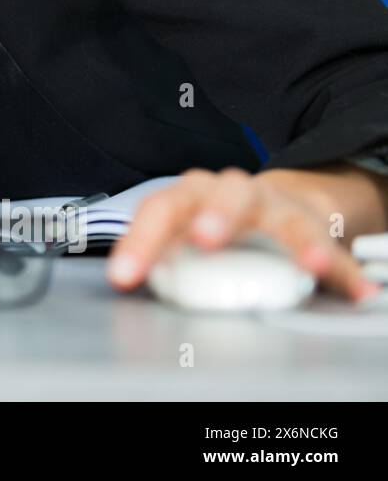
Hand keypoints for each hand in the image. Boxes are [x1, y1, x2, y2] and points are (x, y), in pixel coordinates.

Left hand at [107, 165, 386, 301]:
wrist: (266, 208)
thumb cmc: (210, 225)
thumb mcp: (179, 237)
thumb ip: (158, 256)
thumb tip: (126, 283)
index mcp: (187, 195)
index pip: (158, 210)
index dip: (139, 241)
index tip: (125, 274)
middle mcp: (227, 192)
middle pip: (216, 195)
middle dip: (213, 215)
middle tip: (205, 238)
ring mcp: (270, 205)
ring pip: (281, 213)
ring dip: (294, 238)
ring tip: (307, 263)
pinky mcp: (308, 225)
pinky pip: (324, 245)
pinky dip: (339, 267)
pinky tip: (355, 287)